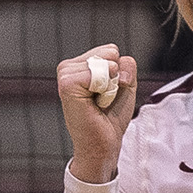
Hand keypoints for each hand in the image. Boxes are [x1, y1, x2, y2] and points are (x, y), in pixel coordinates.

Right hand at [57, 45, 136, 183]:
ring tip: (98, 102)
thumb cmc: (111, 116)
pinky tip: (95, 104)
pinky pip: (97, 73)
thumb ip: (126, 65)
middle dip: (116, 77)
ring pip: (105, 62)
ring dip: (110, 86)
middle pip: (110, 52)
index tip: (108, 92)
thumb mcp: (126, 84)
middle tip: (103, 99)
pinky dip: (104, 91)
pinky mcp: (66, 85)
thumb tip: (114, 65)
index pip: (111, 50)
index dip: (120, 72)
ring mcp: (65, 75)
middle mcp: (69, 67)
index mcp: (80, 64)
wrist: (104, 143)